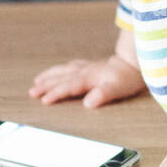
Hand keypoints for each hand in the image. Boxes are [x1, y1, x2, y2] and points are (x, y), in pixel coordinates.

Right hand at [28, 55, 145, 107]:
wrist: (135, 63)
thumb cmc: (127, 78)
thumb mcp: (117, 89)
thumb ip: (103, 95)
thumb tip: (88, 103)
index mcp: (88, 77)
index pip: (68, 86)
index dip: (55, 93)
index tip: (43, 101)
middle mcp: (84, 71)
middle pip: (60, 78)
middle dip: (45, 85)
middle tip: (32, 92)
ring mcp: (86, 67)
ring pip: (63, 71)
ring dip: (49, 76)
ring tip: (36, 81)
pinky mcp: (90, 66)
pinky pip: (70, 67)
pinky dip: (61, 70)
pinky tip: (59, 70)